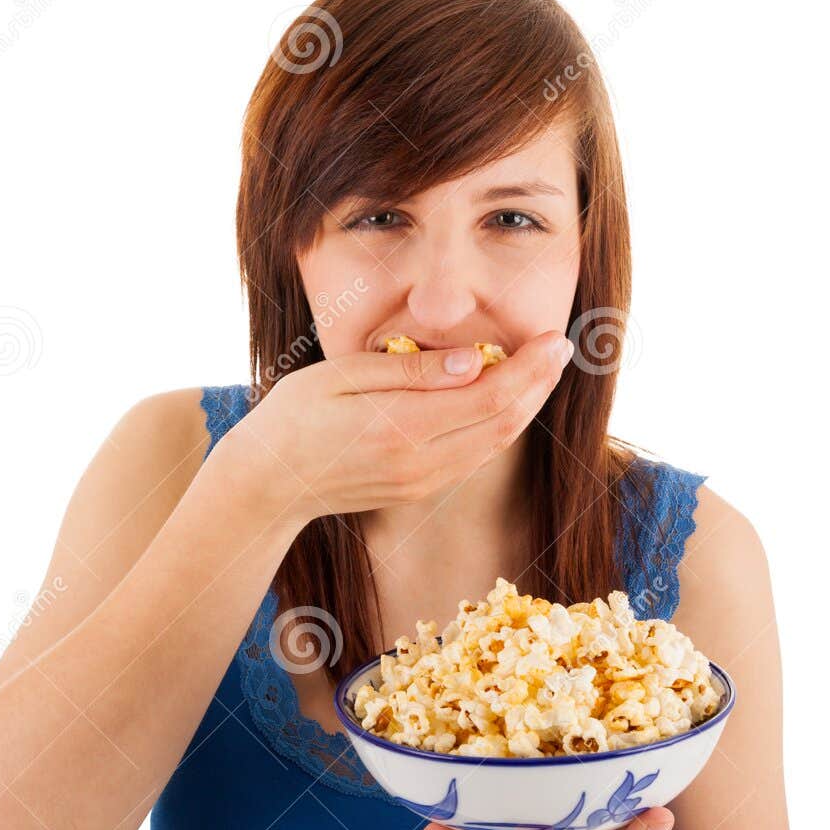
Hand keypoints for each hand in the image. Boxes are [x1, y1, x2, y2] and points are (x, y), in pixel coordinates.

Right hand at [212, 330, 574, 524]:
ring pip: (496, 443)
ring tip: (542, 369)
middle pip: (505, 422)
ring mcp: (422, 482)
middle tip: (561, 348)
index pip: (490, 395)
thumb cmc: (294, 416)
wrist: (268, 484)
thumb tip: (474, 360)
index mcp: (402, 426)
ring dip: (526, 406)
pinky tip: (505, 400)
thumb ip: (411, 370)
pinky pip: (475, 457)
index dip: (531, 367)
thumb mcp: (343, 376)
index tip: (555, 338)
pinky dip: (499, 426)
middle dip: (540, 383)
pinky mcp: (419, 490)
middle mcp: (421, 462)